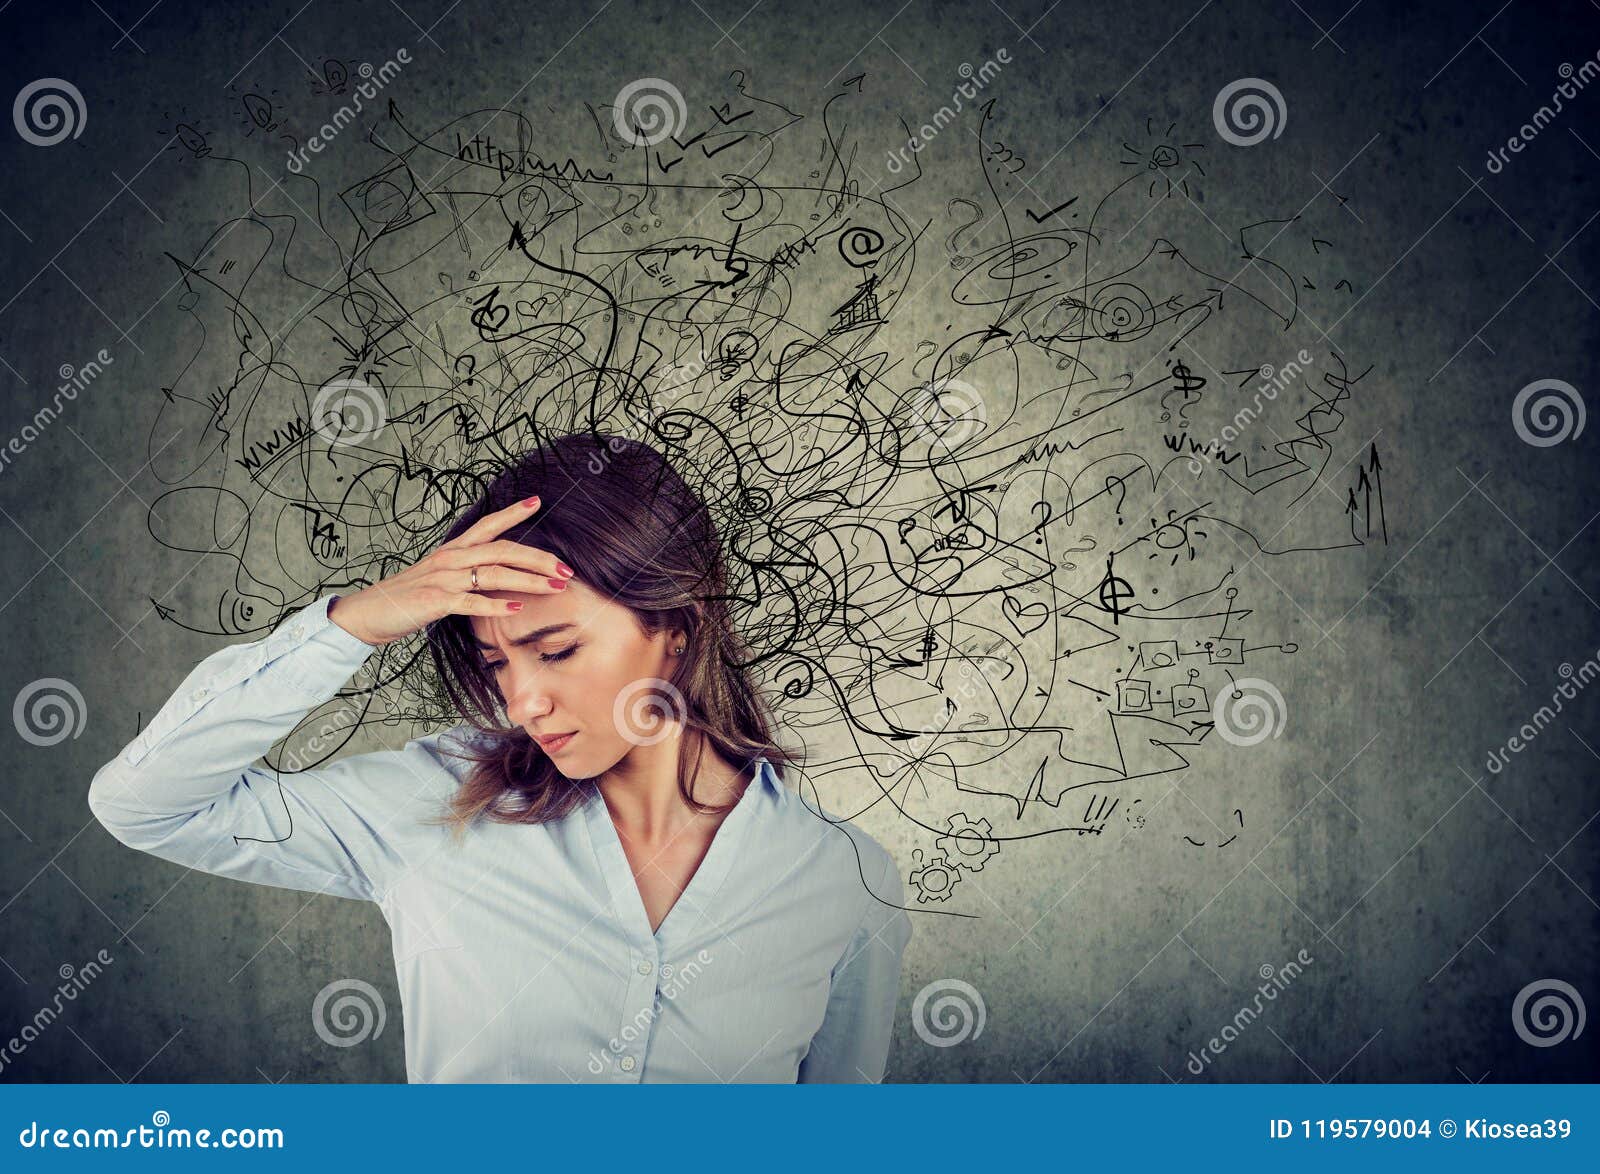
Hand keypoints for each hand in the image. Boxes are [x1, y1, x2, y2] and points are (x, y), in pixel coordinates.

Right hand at [327, 495, 573, 645]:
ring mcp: (443, 578)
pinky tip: (516, 608)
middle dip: (538, 559)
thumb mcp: (439, 577)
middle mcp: (451, 558)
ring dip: (528, 581)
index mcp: (452, 550)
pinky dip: (496, 605)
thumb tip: (495, 577)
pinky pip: (471, 601)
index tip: (537, 502)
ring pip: (494, 573)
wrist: (368, 613)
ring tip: (555, 587)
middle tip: (566, 568)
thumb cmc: (406, 597)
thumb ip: (465, 573)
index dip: (512, 513)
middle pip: (502, 550)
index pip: (487, 525)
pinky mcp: (436, 601)